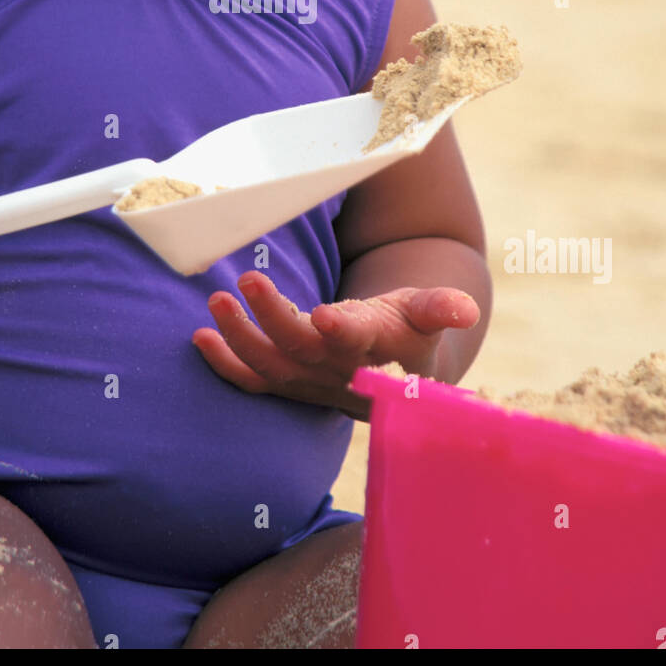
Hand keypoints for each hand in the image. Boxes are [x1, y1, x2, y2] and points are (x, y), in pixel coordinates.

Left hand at [191, 271, 479, 419]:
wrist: (397, 378)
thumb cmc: (410, 331)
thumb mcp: (426, 314)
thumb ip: (439, 307)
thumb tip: (465, 307)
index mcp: (378, 351)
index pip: (359, 342)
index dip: (343, 331)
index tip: (324, 314)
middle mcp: (339, 372)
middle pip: (302, 349)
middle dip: (272, 317)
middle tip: (247, 279)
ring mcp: (310, 384)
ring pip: (270, 366)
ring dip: (240, 336)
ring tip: (216, 299)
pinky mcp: (289, 386)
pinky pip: (253, 382)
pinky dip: (225, 364)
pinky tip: (200, 337)